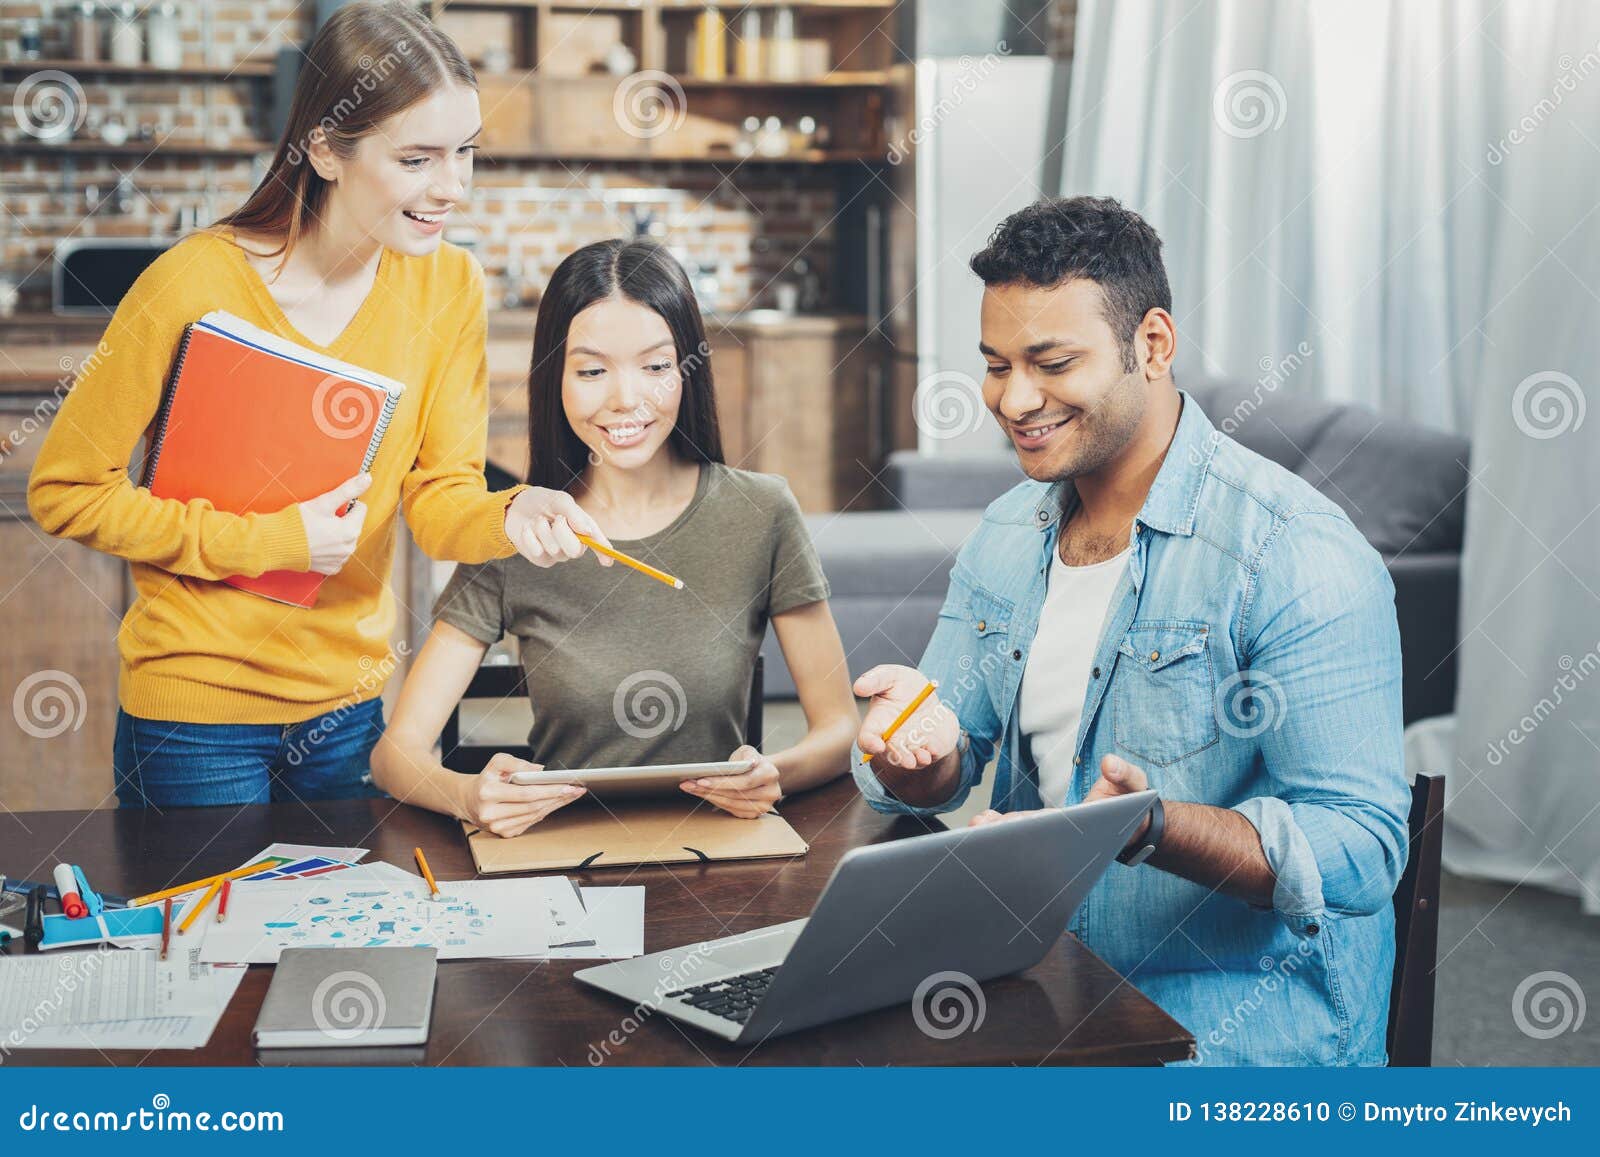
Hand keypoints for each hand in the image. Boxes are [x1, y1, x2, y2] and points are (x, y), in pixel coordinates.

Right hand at [298, 473, 370, 575]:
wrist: (277, 545)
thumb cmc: (299, 523)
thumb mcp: (324, 502)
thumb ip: (348, 490)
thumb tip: (367, 478)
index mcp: (351, 530)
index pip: (360, 509)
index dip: (346, 504)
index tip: (330, 506)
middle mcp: (350, 548)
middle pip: (353, 525)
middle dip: (341, 519)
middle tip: (321, 518)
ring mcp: (340, 559)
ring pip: (345, 540)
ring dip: (336, 534)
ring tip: (317, 531)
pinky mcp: (330, 568)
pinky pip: (336, 554)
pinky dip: (329, 548)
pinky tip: (316, 544)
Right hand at [459, 752, 585, 837]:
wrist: (470, 800)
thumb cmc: (487, 779)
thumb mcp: (497, 762)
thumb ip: (517, 762)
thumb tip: (540, 771)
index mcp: (487, 793)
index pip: (526, 793)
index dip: (550, 790)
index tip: (569, 785)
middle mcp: (491, 814)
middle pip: (533, 806)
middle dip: (558, 797)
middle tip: (577, 789)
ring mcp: (497, 827)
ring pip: (534, 815)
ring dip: (555, 805)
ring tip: (571, 794)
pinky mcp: (505, 834)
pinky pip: (531, 822)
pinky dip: (546, 811)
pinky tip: (557, 802)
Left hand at [505, 487, 614, 568]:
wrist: (517, 506)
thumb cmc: (543, 502)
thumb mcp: (559, 500)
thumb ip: (574, 514)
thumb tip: (586, 531)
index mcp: (583, 529)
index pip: (596, 542)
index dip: (604, 551)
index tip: (608, 561)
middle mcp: (573, 544)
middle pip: (575, 551)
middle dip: (563, 532)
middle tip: (557, 518)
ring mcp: (557, 553)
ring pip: (554, 549)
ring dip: (542, 529)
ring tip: (538, 520)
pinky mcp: (541, 559)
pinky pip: (537, 551)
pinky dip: (530, 536)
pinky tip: (528, 529)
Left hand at [680, 745, 780, 817]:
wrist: (762, 772)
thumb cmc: (751, 761)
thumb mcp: (748, 751)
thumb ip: (744, 755)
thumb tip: (731, 768)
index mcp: (770, 774)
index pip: (744, 781)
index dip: (722, 783)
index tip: (701, 780)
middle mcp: (770, 793)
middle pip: (735, 794)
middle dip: (709, 789)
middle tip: (689, 784)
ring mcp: (763, 806)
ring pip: (731, 804)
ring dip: (709, 797)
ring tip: (691, 789)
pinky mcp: (754, 814)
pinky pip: (731, 810)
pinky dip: (715, 802)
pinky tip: (703, 795)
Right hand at [852, 665, 959, 768]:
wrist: (930, 694)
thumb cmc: (904, 686)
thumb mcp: (891, 676)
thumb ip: (875, 680)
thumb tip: (858, 687)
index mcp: (877, 724)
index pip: (867, 739)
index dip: (869, 744)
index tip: (877, 745)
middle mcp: (892, 740)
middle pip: (890, 754)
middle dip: (898, 758)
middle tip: (906, 760)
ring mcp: (911, 747)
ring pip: (911, 759)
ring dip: (916, 760)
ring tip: (922, 756)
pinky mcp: (929, 749)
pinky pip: (931, 754)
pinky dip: (932, 753)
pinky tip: (934, 748)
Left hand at [968, 757, 1151, 841]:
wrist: (1132, 823)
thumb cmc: (1131, 803)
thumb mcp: (1135, 784)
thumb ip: (1124, 773)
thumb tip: (1108, 763)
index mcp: (1082, 825)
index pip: (1051, 826)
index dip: (1029, 825)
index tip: (1008, 823)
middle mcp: (1065, 833)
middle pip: (1031, 834)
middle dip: (1004, 831)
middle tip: (978, 828)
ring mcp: (1055, 833)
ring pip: (1023, 834)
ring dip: (999, 831)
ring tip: (975, 825)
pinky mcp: (1049, 829)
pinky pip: (1023, 828)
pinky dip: (1004, 825)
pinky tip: (984, 822)